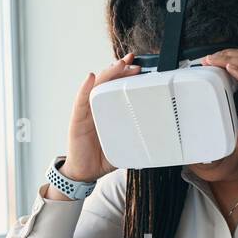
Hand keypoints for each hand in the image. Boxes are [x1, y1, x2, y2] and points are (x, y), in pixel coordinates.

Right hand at [60, 54, 139, 184]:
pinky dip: (85, 88)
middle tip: (134, 65)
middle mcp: (97, 107)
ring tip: (118, 65)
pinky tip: (91, 78)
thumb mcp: (125, 145)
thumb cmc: (102, 157)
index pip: (117, 88)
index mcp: (109, 111)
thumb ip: (138, 140)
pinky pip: (81, 101)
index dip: (126, 76)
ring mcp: (86, 111)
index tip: (139, 68)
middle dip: (121, 70)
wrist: (85, 172)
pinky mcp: (77, 119)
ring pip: (96, 87)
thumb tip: (159, 142)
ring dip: (108, 74)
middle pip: (108, 82)